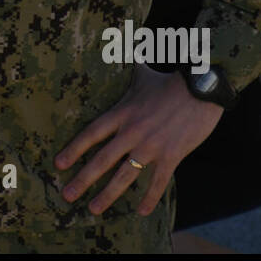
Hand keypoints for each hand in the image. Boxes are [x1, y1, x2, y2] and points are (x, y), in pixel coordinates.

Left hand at [53, 65, 223, 216]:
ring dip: (108, 194)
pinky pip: (158, 182)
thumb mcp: (143, 74)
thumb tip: (120, 47)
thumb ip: (128, 68)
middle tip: (67, 195)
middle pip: (102, 160)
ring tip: (94, 209)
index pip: (91, 134)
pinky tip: (141, 212)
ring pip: (125, 175)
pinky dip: (150, 198)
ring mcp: (151, 146)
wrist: (202, 88)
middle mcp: (132, 132)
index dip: (73, 150)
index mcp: (122, 113)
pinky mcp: (171, 155)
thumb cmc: (170, 80)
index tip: (58, 164)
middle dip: (83, 179)